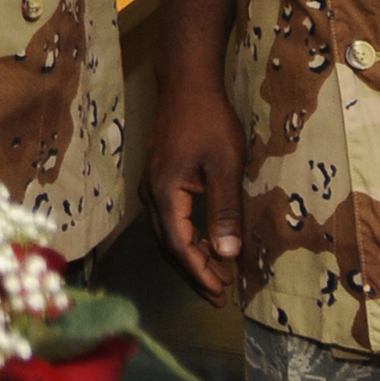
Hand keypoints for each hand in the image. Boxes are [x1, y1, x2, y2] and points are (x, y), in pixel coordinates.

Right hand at [144, 66, 248, 304]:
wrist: (187, 84)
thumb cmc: (209, 121)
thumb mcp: (224, 166)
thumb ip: (225, 211)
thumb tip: (228, 254)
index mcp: (165, 195)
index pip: (180, 247)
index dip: (200, 273)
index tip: (222, 293)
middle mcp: (151, 196)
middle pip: (169, 248)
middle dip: (194, 274)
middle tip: (219, 296)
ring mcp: (152, 188)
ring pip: (168, 236)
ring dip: (191, 258)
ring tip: (217, 276)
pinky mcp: (159, 180)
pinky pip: (170, 221)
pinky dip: (187, 239)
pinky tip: (206, 243)